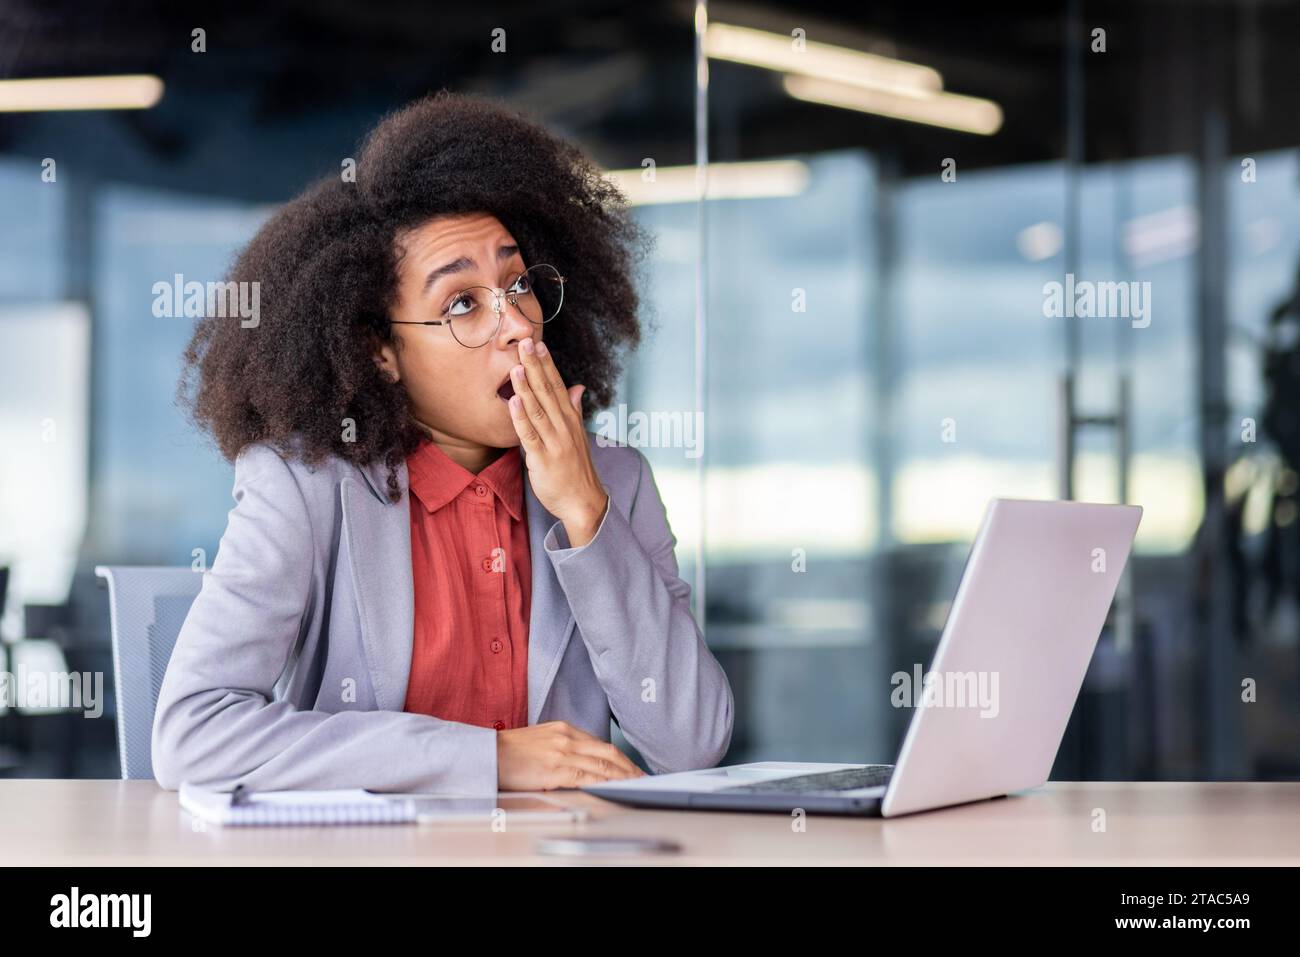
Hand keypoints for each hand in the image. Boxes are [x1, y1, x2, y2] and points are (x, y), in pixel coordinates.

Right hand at [496, 720, 645, 789]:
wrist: (490, 753)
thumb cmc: (512, 751)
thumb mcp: (543, 740)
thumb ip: (565, 746)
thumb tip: (584, 762)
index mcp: (565, 729)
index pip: (602, 744)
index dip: (621, 758)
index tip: (633, 768)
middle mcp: (568, 737)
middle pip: (609, 753)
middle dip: (629, 767)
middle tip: (644, 778)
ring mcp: (562, 752)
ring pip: (602, 765)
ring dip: (623, 777)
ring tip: (636, 786)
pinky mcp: (554, 768)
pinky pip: (586, 776)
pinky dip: (604, 783)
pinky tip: (614, 788)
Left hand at [507, 336, 608, 546]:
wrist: (583, 502)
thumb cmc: (576, 470)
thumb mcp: (577, 435)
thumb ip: (574, 410)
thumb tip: (576, 387)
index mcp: (570, 419)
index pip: (557, 386)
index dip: (547, 364)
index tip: (537, 343)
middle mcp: (563, 427)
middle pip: (548, 391)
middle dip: (535, 367)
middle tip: (525, 343)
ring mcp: (554, 442)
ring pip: (538, 409)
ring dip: (527, 387)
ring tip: (516, 366)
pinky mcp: (543, 459)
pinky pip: (530, 435)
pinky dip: (521, 418)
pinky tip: (514, 401)